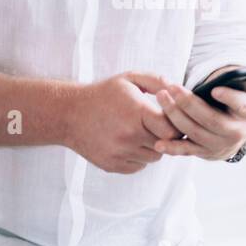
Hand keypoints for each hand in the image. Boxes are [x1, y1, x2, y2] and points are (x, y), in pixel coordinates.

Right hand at [65, 71, 179, 173]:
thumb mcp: (129, 79)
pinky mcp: (112, 165)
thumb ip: (156, 81)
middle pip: (165, 145)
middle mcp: (129, 135)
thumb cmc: (103, 94)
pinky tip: (129, 142)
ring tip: (141, 132)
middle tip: (157, 126)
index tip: (169, 119)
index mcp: (136, 112)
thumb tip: (176, 89)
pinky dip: (138, 157)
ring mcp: (120, 153)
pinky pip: (138, 166)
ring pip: (153, 157)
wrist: (69, 114)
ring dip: (152, 147)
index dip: (175, 125)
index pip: (172, 129)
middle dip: (165, 136)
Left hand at [151, 79, 245, 160]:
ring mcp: (218, 145)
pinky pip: (187, 150)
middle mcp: (235, 132)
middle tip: (172, 87)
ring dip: (175, 116)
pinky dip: (172, 148)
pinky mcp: (204, 153)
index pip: (241, 106)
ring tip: (161, 97)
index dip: (229, 98)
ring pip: (194, 132)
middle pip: (210, 119)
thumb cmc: (241, 103)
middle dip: (189, 103)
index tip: (215, 90)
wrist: (238, 131)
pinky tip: (159, 143)